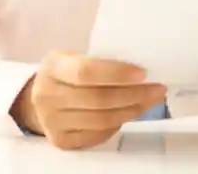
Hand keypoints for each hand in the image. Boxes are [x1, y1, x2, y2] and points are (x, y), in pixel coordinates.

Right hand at [11, 50, 166, 149]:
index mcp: (53, 67)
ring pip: (101, 120)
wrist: (40, 97)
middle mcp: (47, 95)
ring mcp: (52, 121)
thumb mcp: (74, 56)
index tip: (143, 73)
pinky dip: (118, 123)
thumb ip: (100, 59)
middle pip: (98, 99)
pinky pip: (98, 134)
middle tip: (157, 88)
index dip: (116, 74)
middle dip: (134, 94)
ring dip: (132, 110)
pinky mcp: (61, 140)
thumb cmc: (67, 72)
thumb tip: (142, 67)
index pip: (85, 72)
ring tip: (150, 100)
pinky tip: (130, 112)